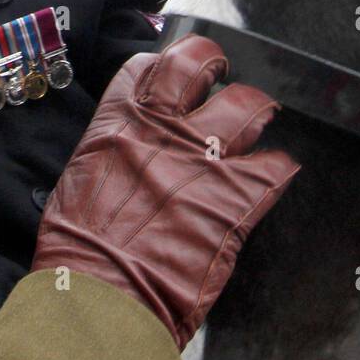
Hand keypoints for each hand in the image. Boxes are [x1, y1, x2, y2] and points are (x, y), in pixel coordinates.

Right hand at [32, 34, 298, 346]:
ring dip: (256, 110)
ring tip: (262, 115)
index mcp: (118, 127)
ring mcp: (202, 162)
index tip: (172, 67)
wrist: (99, 299)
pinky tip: (279, 172)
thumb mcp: (80, 185)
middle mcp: (162, 132)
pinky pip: (275, 168)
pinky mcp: (235, 201)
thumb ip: (111, 158)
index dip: (163, 63)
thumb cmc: (79, 254)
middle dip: (213, 61)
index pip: (145, 69)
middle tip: (222, 70)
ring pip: (247, 106)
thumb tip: (126, 159)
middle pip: (197, 66)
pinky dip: (280, 169)